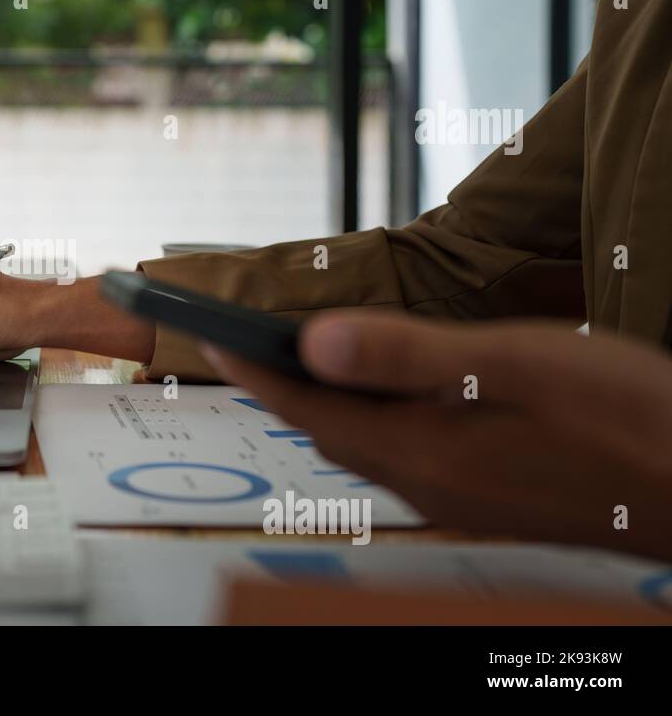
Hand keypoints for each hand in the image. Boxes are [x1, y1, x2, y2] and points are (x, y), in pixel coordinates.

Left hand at [199, 312, 671, 562]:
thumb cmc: (627, 420)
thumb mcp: (516, 365)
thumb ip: (409, 354)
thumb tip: (312, 340)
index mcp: (421, 450)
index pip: (307, 404)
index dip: (252, 367)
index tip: (207, 335)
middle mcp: (429, 484)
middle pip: (327, 428)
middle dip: (277, 384)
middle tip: (238, 343)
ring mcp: (461, 498)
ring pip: (364, 444)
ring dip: (324, 403)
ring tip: (297, 360)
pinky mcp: (491, 497)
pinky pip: (404, 454)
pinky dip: (374, 419)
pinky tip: (390, 396)